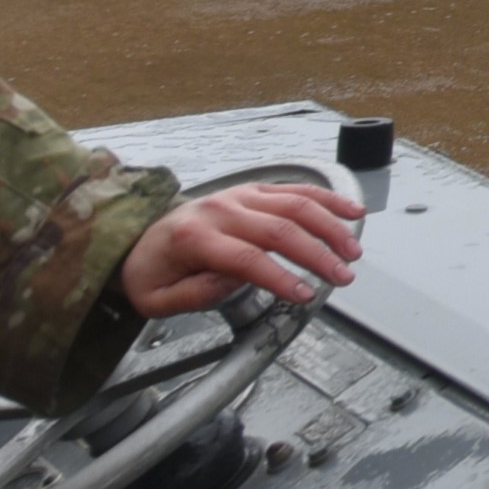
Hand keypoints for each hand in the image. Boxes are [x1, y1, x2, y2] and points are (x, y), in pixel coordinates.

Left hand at [120, 181, 362, 316]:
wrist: (137, 241)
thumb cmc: (150, 272)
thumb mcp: (157, 299)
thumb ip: (195, 294)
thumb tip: (237, 284)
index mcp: (194, 238)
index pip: (246, 257)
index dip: (279, 277)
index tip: (305, 296)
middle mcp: (220, 209)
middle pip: (279, 228)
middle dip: (317, 253)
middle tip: (342, 276)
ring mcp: (238, 195)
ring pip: (294, 204)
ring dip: (329, 226)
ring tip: (351, 251)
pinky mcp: (252, 190)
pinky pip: (295, 190)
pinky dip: (327, 199)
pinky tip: (351, 211)